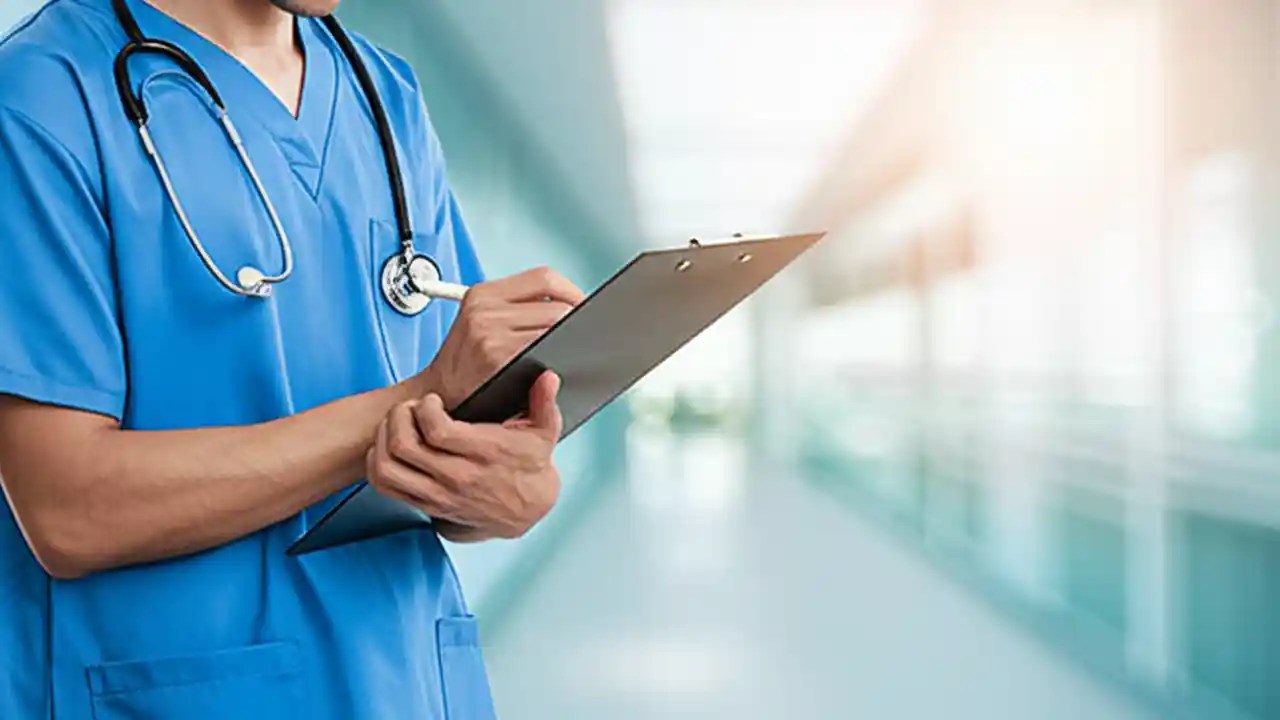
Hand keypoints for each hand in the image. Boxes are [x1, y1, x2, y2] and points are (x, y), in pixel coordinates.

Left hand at [367, 371, 563, 541]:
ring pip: (387, 468)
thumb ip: (545, 402)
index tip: (433, 400)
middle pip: (404, 446)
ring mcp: (438, 494)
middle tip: (410, 408)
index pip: (438, 431)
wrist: (527, 510)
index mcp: (484, 454)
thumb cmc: (530, 465)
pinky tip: (390, 446)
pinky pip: (385, 485)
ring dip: (383, 439)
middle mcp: (457, 477)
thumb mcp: (545, 432)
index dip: (426, 408)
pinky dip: (376, 463)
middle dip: (399, 416)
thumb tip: (548, 377)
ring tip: (398, 425)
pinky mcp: (426, 504)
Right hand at [419, 267, 583, 408]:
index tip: (581, 305)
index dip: (571, 290)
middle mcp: (484, 308)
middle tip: (580, 335)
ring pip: (554, 326)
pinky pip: (544, 349)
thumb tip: (570, 307)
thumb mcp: (479, 322)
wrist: (437, 395)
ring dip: (570, 340)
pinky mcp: (496, 355)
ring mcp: (489, 332)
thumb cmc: (465, 364)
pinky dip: (557, 357)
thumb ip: (515, 309)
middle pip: (555, 304)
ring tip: (570, 350)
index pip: (543, 278)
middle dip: (575, 320)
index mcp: (482, 294)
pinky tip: (555, 365)